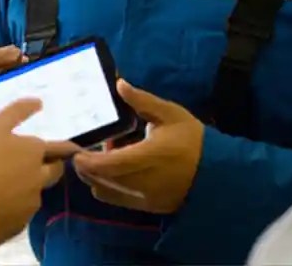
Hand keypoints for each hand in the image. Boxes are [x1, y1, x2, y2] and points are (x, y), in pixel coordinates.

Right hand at [0, 99, 81, 244]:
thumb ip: (16, 113)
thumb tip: (38, 102)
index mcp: (34, 151)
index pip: (60, 148)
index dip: (66, 148)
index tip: (74, 149)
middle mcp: (39, 177)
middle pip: (54, 172)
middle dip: (52, 167)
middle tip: (43, 165)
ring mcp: (30, 202)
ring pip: (35, 192)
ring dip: (27, 188)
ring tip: (6, 186)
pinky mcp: (19, 224)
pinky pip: (20, 212)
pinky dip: (13, 207)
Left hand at [72, 80, 203, 213]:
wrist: (215, 172)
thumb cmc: (191, 140)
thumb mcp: (170, 114)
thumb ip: (143, 101)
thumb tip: (119, 84)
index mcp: (150, 155)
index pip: (110, 164)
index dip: (88, 161)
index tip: (76, 151)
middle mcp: (144, 181)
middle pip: (102, 180)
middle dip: (86, 167)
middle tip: (82, 151)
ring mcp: (145, 197)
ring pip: (106, 191)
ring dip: (96, 176)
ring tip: (102, 158)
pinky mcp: (146, 207)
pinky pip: (116, 200)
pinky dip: (106, 186)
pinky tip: (113, 171)